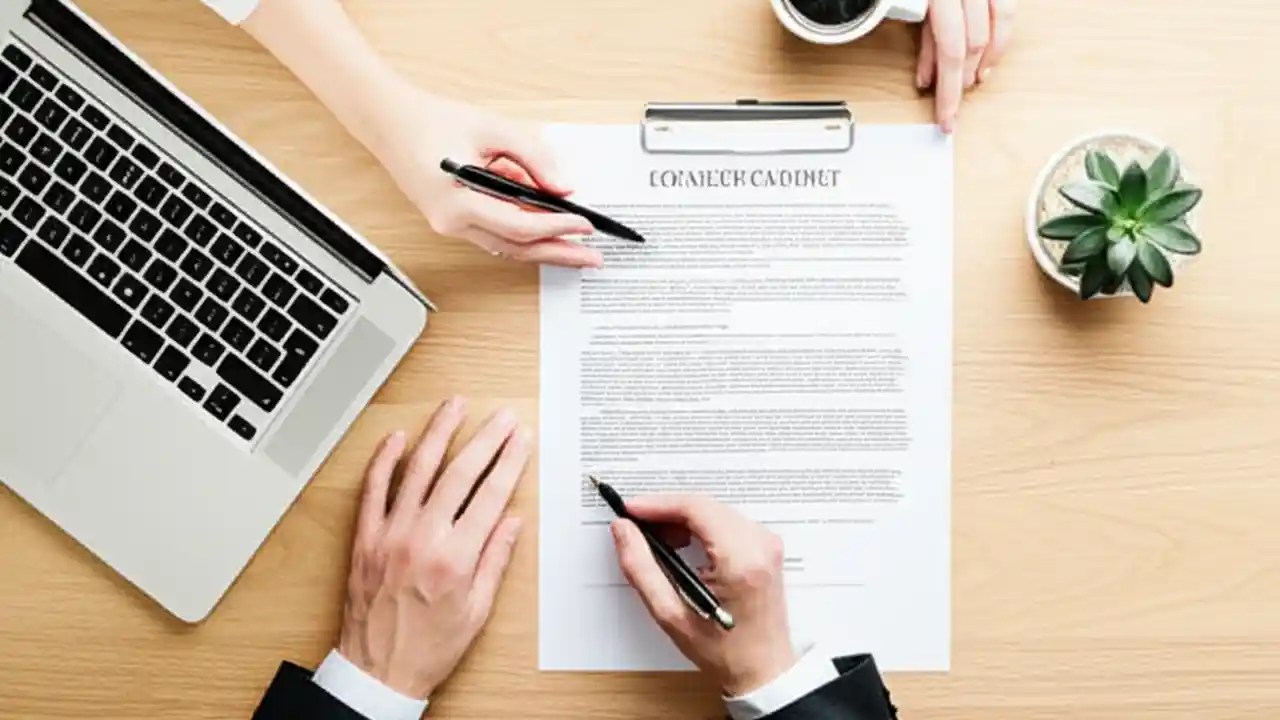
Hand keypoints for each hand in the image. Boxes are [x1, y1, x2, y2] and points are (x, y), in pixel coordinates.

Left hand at [338, 398, 530, 698]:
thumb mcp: (478, 611)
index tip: (521, 440)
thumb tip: (510, 521)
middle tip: (501, 417)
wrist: (377, 671)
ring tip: (454, 407)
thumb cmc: (429, 648)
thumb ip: (495, 560)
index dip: (510, 462)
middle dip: (486, 440)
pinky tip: (398, 437)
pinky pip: (374, 489)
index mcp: (456, 559)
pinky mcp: (365, 538)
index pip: (491, 496)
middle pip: (460, 474)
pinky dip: (385, 460)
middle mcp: (423, 539)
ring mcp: (391, 534)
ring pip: (418, 471)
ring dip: (439, 434)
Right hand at [371, 86, 602, 267]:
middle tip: (591, 259)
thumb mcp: (492, 128)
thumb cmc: (433, 122)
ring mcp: (451, 226)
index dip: (556, 227)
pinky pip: (495, 235)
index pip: (519, 225)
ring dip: (544, 249)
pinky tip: (548, 233)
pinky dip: (524, 235)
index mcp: (458, 202)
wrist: (390, 123)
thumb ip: (533, 157)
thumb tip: (564, 186)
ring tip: (577, 252)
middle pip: (516, 247)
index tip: (585, 225)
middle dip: (558, 253)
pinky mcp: (453, 222)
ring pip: (507, 247)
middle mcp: (452, 223)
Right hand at [610, 495, 795, 696]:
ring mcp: (767, 544)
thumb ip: (641, 568)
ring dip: (683, 519)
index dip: (657, 504)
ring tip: (659, 542)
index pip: (695, 508)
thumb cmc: (725, 652)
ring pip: (714, 510)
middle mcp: (760, 546)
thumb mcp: (671, 614)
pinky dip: (700, 527)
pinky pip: (727, 521)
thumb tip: (624, 532)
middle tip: (638, 528)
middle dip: (667, 512)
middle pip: (704, 505)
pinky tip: (683, 545)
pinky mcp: (766, 547)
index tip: (631, 510)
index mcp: (740, 560)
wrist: (762, 670)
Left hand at [916, 0, 1015, 132]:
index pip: (950, 49)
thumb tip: (927, 77)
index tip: (946, 117)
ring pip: (998, 27)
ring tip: (973, 79)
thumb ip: (920, 34)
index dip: (949, 90)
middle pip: (973, 42)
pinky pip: (1008, 9)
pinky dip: (1001, 35)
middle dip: (962, 78)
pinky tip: (990, 54)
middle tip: (952, 102)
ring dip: (986, 60)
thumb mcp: (905, 5)